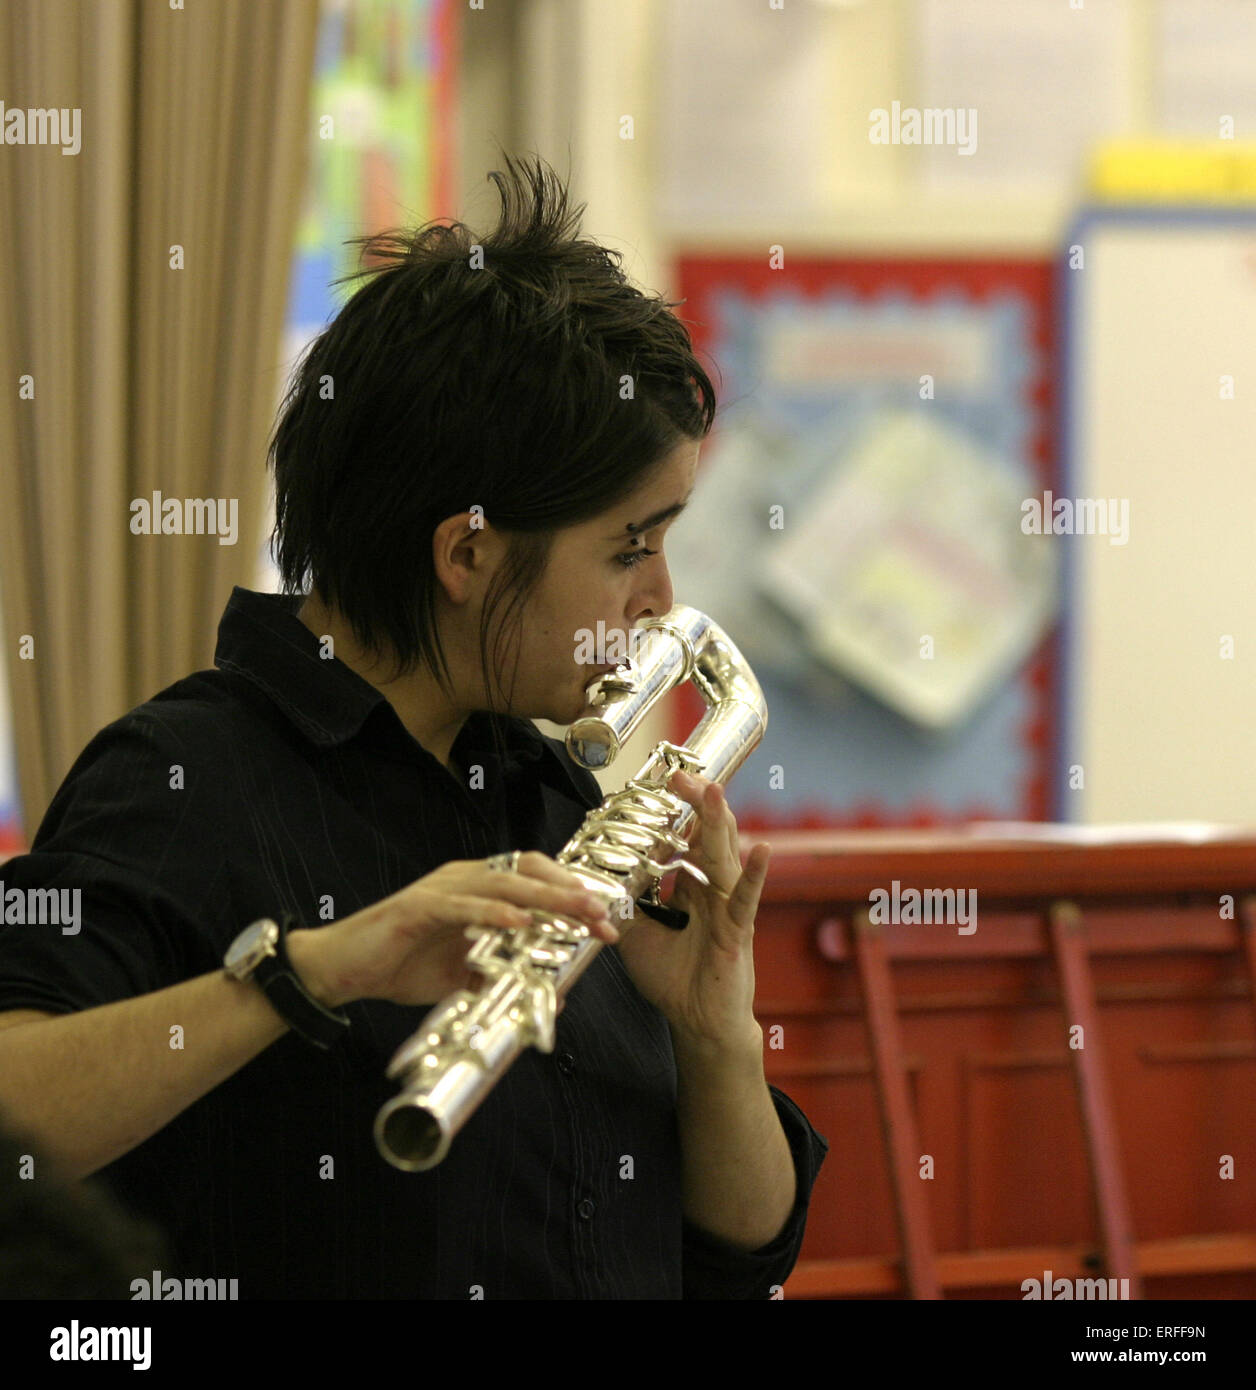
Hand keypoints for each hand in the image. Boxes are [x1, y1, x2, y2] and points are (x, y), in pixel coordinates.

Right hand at [287, 852, 618, 1007]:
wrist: (342, 970)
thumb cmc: (400, 965)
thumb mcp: (461, 978)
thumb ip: (501, 978)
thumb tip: (550, 995)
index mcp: (477, 889)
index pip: (534, 878)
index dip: (570, 893)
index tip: (604, 920)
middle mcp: (464, 879)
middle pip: (528, 874)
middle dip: (569, 893)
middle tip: (602, 915)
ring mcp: (442, 890)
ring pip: (503, 883)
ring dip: (544, 897)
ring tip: (576, 910)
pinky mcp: (418, 907)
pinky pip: (462, 905)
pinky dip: (493, 912)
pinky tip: (518, 922)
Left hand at [614, 769, 770, 1048]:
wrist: (698, 1024)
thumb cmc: (674, 980)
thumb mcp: (635, 935)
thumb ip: (622, 905)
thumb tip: (593, 880)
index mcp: (691, 887)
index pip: (684, 839)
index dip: (674, 813)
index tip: (659, 782)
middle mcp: (713, 890)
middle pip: (706, 837)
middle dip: (694, 803)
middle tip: (679, 774)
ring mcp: (729, 908)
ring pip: (723, 857)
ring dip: (719, 823)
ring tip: (714, 790)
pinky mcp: (738, 931)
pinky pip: (746, 899)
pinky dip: (757, 875)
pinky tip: (764, 850)